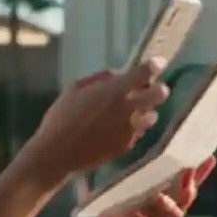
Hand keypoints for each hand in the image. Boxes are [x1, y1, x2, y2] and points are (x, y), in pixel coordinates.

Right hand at [20, 59, 169, 179]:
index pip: (145, 71)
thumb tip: (118, 75)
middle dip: (159, 88)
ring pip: (153, 115)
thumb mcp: (75, 88)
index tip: (156, 64)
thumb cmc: (61, 117)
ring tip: (131, 112)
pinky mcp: (127, 145)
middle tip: (150, 89)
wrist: (57, 153)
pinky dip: (133, 128)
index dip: (153, 65)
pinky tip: (118, 128)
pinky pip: (139, 132)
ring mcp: (130, 129)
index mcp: (114, 90)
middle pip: (160, 93)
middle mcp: (127, 108)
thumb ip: (100, 79)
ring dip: (146, 111)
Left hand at [74, 156, 216, 216]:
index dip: (199, 172)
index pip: (185, 185)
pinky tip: (141, 216)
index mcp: (165, 201)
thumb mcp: (125, 195)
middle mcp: (171, 216)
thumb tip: (151, 170)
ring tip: (155, 195)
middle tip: (186, 169)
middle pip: (186, 198)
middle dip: (189, 183)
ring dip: (165, 203)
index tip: (210, 157)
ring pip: (175, 215)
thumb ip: (141, 186)